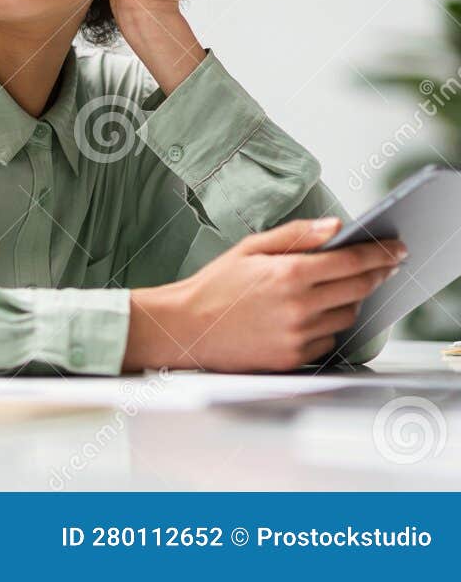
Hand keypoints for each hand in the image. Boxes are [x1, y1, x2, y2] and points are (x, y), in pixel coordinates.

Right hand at [124, 218, 406, 371]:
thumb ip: (296, 235)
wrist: (187, 327)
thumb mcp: (249, 248)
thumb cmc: (214, 286)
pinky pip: (329, 339)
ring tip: (335, 290)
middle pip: (359, 288)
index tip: (396, 248)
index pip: (352, 262)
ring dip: (350, 300)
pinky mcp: (296, 356)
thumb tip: (335, 227)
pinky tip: (310, 315)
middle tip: (386, 265)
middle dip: (377, 274)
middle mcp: (299, 306)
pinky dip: (327, 326)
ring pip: (348, 315)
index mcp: (289, 273)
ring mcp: (299, 334)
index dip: (380, 253)